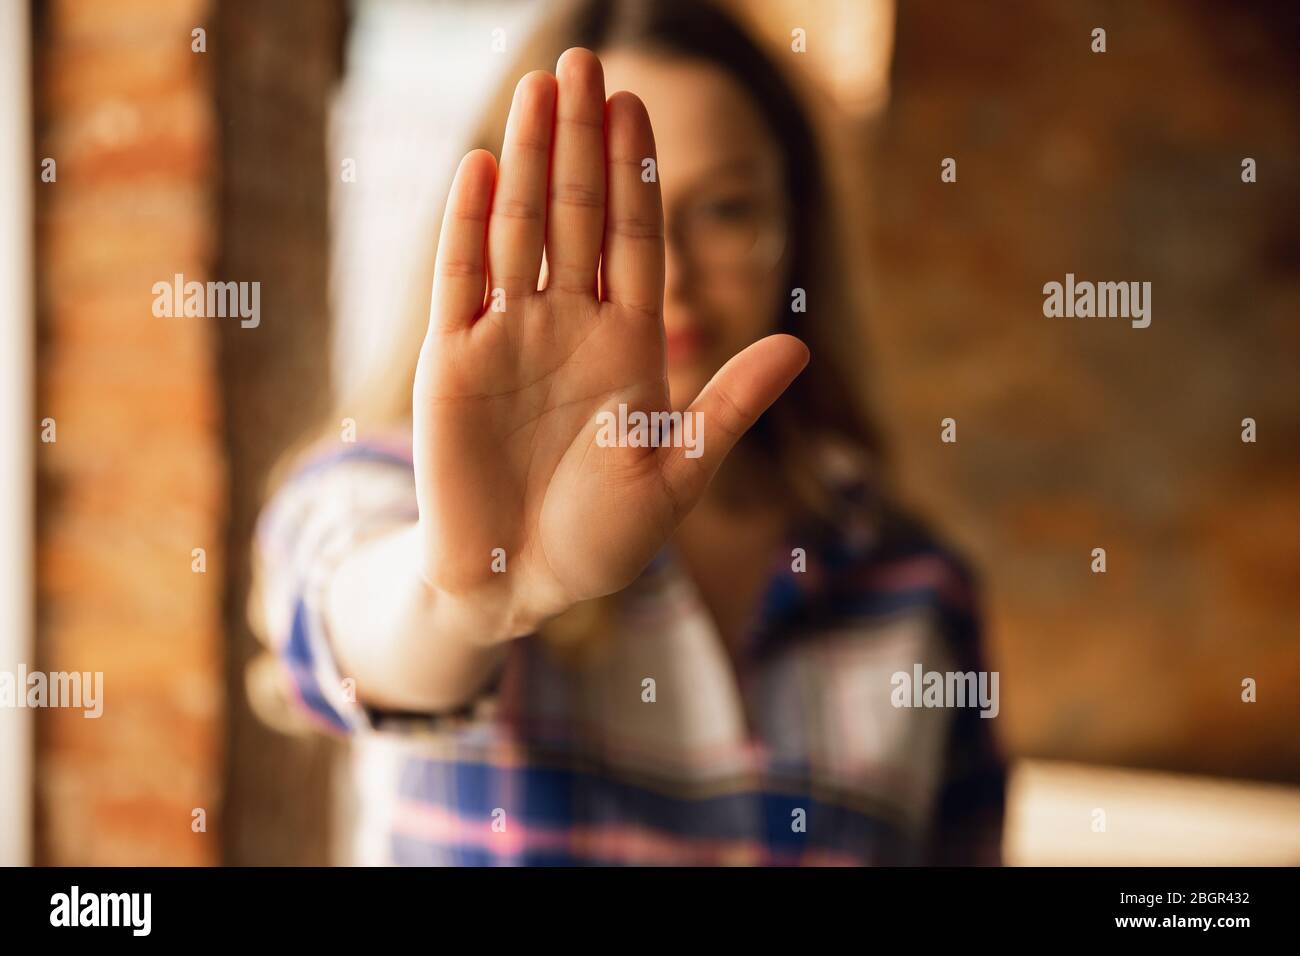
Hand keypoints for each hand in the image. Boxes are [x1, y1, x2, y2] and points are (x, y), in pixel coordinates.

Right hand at [413, 48, 808, 637]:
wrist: (519, 587)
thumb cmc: (602, 542)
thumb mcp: (676, 476)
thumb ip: (727, 407)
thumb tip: (797, 346)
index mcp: (628, 347)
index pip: (634, 240)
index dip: (636, 174)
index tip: (637, 105)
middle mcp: (568, 327)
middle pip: (578, 216)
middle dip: (584, 141)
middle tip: (586, 62)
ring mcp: (508, 338)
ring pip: (520, 230)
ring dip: (530, 160)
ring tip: (538, 88)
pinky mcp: (450, 362)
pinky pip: (460, 280)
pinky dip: (468, 225)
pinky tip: (482, 167)